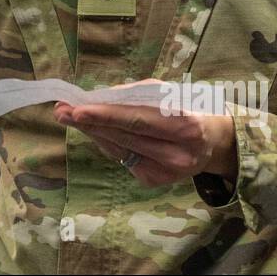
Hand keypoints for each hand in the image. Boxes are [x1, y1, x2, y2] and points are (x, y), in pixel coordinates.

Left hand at [53, 79, 237, 186]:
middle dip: (90, 123)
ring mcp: (165, 172)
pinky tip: (94, 131)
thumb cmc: (188, 109)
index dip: (105, 115)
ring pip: (119, 149)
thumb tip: (99, 96)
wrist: (214, 142)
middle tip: (62, 110)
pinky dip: (107, 143)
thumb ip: (136, 95)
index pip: (137, 120)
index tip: (77, 108)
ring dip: (92, 132)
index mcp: (186, 126)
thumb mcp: (169, 94)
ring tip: (68, 116)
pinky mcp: (154, 181)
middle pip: (124, 137)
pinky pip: (122, 158)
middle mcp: (177, 154)